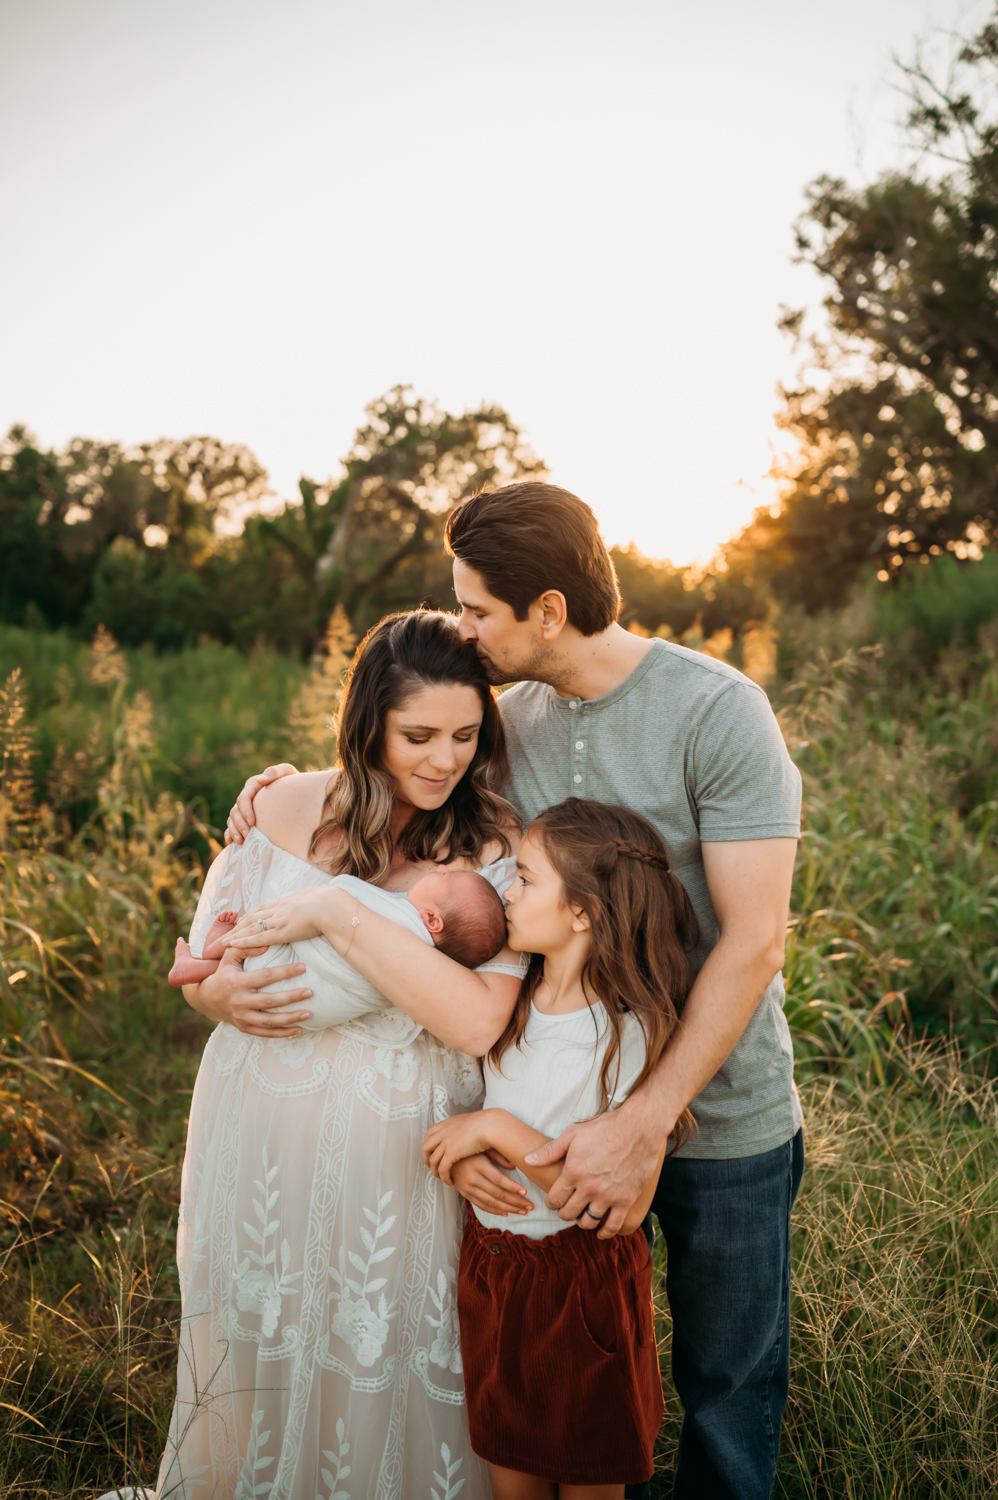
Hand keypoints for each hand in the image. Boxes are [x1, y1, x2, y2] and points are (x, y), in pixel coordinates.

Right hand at [184, 946, 313, 1036]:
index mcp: (237, 982)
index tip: (303, 967)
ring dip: (290, 1019)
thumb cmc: (224, 972)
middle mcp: (239, 1001)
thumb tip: (267, 942)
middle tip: (310, 992)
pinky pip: (266, 1033)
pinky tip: (299, 1029)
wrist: (208, 998)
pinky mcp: (245, 1028)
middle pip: (269, 1001)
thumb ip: (246, 947)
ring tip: (308, 1014)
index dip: (284, 972)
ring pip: (269, 1021)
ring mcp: (242, 1017)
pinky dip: (283, 1033)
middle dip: (291, 997)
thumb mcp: (229, 957)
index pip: (264, 977)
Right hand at [225, 763, 298, 845]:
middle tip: (248, 836)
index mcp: (253, 786)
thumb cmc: (293, 782)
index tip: (253, 823)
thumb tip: (260, 780)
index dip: (245, 810)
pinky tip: (231, 842)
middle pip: (235, 811)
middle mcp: (247, 797)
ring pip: (232, 820)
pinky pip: (233, 827)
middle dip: (239, 824)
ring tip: (241, 842)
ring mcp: (245, 809)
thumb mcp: (287, 772)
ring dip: (234, 831)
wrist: (299, 794)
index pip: (243, 798)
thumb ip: (274, 773)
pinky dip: (230, 834)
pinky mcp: (246, 819)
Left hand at [226, 887, 348, 949]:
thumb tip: (315, 898)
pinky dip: (243, 941)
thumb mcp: (317, 897)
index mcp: (287, 902)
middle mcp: (278, 910)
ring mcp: (278, 920)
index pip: (264, 908)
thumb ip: (311, 900)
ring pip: (250, 927)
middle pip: (253, 917)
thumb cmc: (329, 903)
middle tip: (227, 932)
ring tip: (223, 941)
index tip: (242, 919)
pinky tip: (232, 944)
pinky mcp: (280, 932)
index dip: (252, 914)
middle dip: (239, 925)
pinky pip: (257, 937)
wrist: (331, 906)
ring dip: (236, 934)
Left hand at [423, 1113, 495, 1184]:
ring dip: (435, 1171)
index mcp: (448, 1123)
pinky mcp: (451, 1153)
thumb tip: (469, 1132)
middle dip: (427, 1158)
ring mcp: (446, 1142)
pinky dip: (444, 1177)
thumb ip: (465, 1128)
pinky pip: (442, 1168)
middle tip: (432, 1167)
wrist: (490, 1125)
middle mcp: (444, 1132)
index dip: (430, 1143)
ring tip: (441, 1177)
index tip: (433, 1152)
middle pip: (426, 1146)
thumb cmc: (487, 1124)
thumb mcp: (471, 1122)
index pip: (431, 1132)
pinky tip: (450, 1182)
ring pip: (432, 1160)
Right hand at [450, 1152, 531, 1216]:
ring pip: (490, 1202)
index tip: (526, 1192)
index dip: (513, 1187)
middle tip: (530, 1206)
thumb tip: (514, 1167)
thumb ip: (498, 1155)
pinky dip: (494, 1211)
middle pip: (496, 1194)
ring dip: (508, 1208)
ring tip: (523, 1211)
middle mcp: (471, 1178)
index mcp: (478, 1165)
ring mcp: (467, 1188)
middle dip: (515, 1202)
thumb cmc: (469, 1147)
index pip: (498, 1180)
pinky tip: (506, 1213)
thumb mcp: (483, 1146)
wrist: (446, 1154)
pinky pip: (481, 1205)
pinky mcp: (464, 1193)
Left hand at [524, 1095, 669, 1238]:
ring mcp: (608, 1196)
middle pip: (569, 1213)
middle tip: (567, 1208)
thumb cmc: (604, 1128)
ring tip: (582, 1216)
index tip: (554, 1201)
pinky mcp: (626, 1200)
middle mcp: (588, 1188)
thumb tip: (528, 1160)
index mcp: (573, 1172)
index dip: (551, 1202)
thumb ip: (550, 1150)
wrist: (638, 1129)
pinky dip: (605, 1233)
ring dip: (582, 1222)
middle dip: (564, 1212)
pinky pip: (613, 1226)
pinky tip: (601, 1231)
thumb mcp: (573, 1134)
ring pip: (588, 1223)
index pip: (555, 1199)